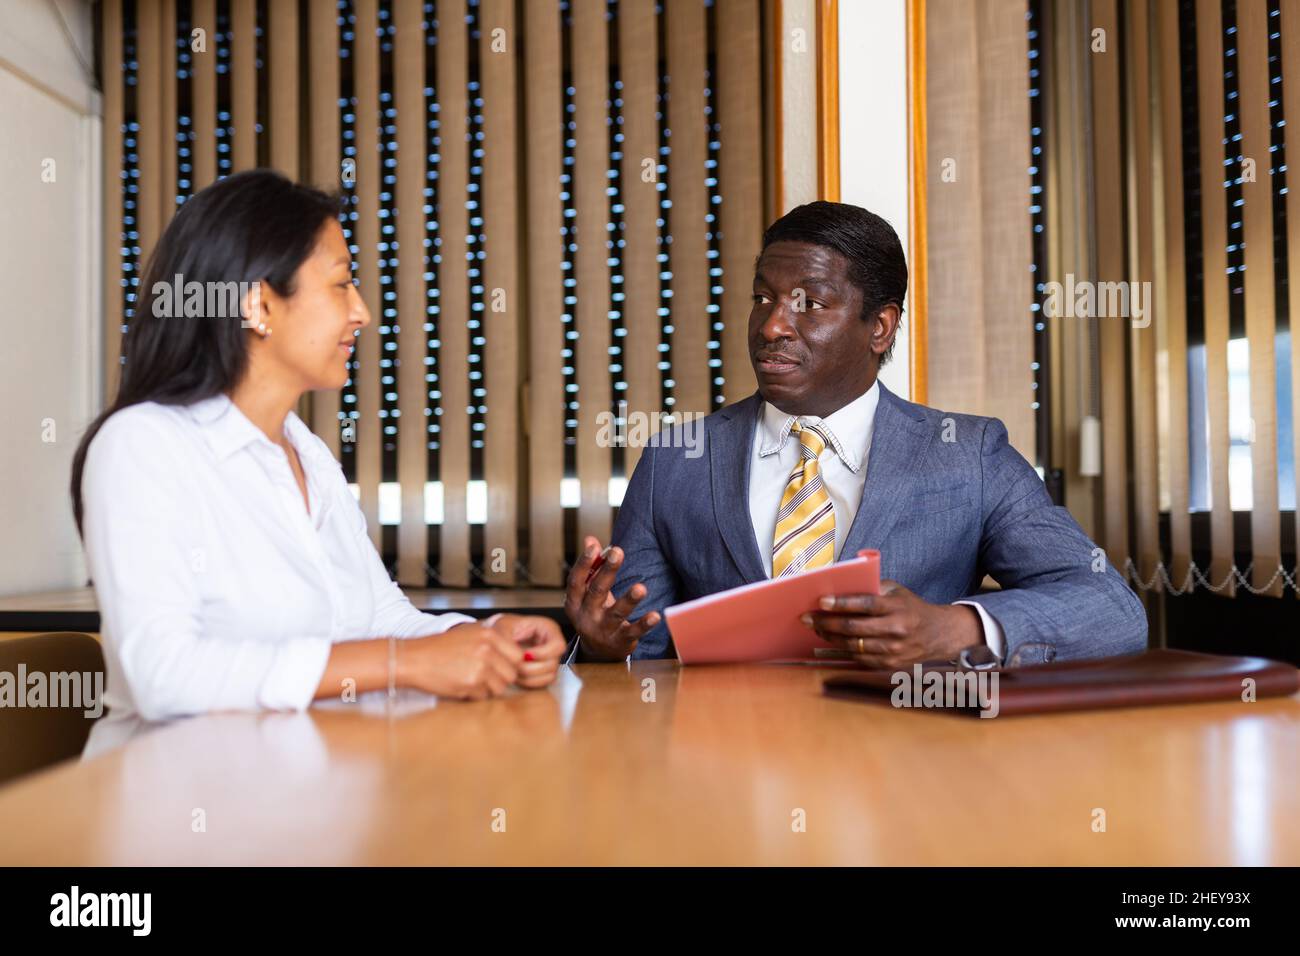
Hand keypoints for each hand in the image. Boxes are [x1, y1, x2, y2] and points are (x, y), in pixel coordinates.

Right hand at [400, 623, 523, 699]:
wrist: (413, 658)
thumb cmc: (439, 648)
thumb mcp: (469, 635)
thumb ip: (494, 644)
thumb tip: (518, 659)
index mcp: (490, 634)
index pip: (518, 656)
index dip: (509, 665)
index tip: (500, 669)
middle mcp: (488, 648)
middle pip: (511, 674)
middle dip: (500, 679)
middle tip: (482, 678)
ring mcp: (481, 666)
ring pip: (500, 688)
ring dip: (488, 689)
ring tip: (469, 680)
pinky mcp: (471, 682)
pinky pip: (484, 696)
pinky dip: (474, 695)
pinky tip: (460, 685)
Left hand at [484, 613, 565, 688]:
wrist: (497, 636)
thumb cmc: (502, 628)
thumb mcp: (502, 628)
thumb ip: (509, 640)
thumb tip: (521, 657)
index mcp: (548, 628)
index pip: (558, 645)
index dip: (543, 653)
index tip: (525, 655)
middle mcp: (552, 644)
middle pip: (553, 664)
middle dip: (531, 668)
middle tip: (515, 665)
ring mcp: (550, 659)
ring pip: (549, 676)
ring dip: (529, 677)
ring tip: (513, 670)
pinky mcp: (545, 671)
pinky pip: (543, 683)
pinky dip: (529, 682)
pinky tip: (516, 675)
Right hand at [564, 536, 660, 660]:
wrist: (599, 653)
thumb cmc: (595, 613)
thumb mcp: (588, 593)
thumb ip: (591, 567)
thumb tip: (590, 539)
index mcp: (575, 602)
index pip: (576, 581)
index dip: (584, 563)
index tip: (595, 547)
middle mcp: (586, 616)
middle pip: (596, 592)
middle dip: (607, 571)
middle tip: (617, 552)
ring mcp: (603, 630)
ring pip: (616, 613)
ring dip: (629, 600)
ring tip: (641, 588)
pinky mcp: (620, 641)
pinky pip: (633, 632)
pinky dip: (644, 624)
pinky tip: (656, 615)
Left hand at [802, 580, 982, 669]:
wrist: (939, 634)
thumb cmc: (911, 608)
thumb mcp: (897, 591)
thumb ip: (872, 588)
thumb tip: (840, 587)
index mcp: (897, 607)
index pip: (865, 604)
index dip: (841, 603)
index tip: (822, 601)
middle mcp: (896, 630)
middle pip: (854, 628)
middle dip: (826, 623)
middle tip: (807, 618)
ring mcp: (893, 650)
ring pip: (853, 646)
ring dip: (830, 638)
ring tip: (817, 629)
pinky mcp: (889, 665)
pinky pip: (859, 659)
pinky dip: (842, 650)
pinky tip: (831, 642)